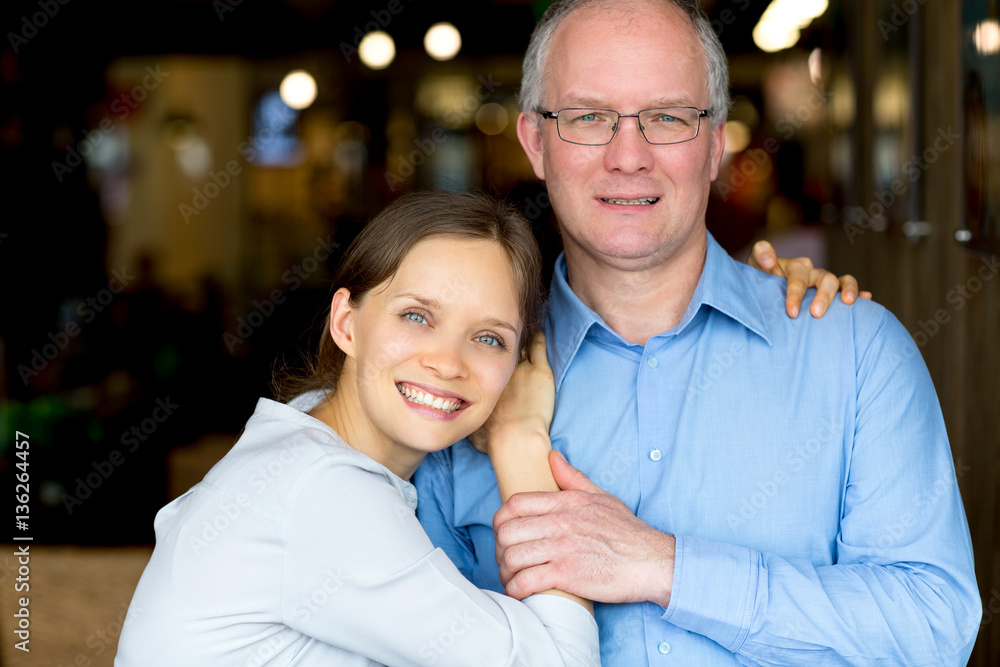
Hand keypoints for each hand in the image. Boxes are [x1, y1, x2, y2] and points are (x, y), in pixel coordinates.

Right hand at [469, 332, 553, 454]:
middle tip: (503, 338)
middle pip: (500, 349)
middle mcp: (499, 370)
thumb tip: (460, 415)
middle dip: (500, 344)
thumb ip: (468, 415)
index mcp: (482, 380)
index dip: (485, 355)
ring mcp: (520, 368)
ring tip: (520, 331)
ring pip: (519, 344)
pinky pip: (538, 345)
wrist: (516, 438)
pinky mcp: (539, 370)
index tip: (485, 352)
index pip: (483, 359)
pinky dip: (537, 337)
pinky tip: (537, 332)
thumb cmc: (494, 439)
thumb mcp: (472, 428)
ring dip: (520, 338)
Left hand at [493, 451, 674, 606]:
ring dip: (505, 571)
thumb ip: (572, 478)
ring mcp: (562, 548)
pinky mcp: (567, 575)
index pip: (515, 504)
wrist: (653, 561)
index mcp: (565, 502)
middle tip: (506, 559)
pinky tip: (519, 591)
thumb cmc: (628, 532)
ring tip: (511, 577)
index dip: (501, 520)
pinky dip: (516, 588)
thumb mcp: (601, 496)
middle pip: (506, 531)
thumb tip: (552, 457)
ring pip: (512, 556)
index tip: (504, 532)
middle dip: (500, 548)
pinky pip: (526, 580)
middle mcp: (560, 522)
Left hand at [748, 240, 872, 317]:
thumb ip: (760, 257)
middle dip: (822, 296)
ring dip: (847, 290)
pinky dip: (860, 293)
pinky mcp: (833, 293)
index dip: (796, 293)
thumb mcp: (754, 267)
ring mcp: (824, 283)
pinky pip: (850, 290)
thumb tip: (770, 260)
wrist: (764, 292)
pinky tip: (867, 299)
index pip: (799, 277)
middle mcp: (813, 273)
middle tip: (816, 314)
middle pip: (825, 279)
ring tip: (848, 302)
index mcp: (796, 267)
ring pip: (841, 281)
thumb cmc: (760, 281)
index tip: (792, 312)